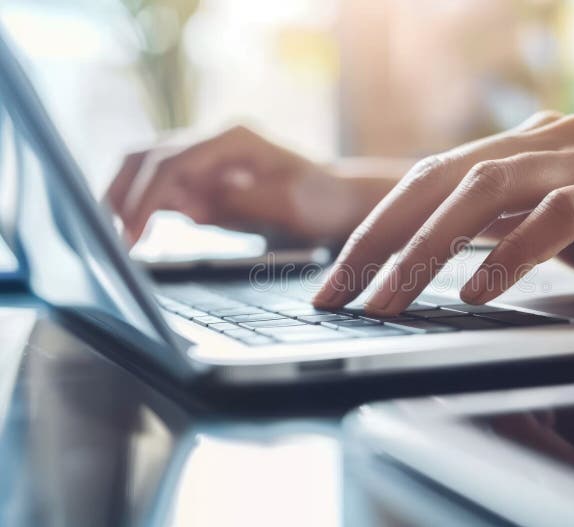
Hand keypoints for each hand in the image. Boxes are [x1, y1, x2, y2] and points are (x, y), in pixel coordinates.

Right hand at [106, 126, 378, 243]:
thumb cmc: (321, 200)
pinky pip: (162, 190)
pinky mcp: (204, 182)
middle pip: (146, 156)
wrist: (337, 202)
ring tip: (116, 238)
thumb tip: (192, 201)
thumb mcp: (291, 203)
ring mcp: (205, 160)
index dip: (147, 197)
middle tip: (109, 235)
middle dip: (122, 192)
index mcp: (233, 139)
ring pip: (146, 170)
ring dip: (126, 199)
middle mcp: (212, 143)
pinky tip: (137, 235)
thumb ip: (242, 199)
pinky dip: (144, 209)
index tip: (133, 231)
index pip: (173, 161)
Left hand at [313, 111, 573, 314]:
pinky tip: (476, 293)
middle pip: (440, 180)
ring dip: (427, 249)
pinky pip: (554, 218)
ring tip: (390, 299)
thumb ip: (500, 223)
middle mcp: (548, 140)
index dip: (375, 230)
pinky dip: (509, 254)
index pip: (428, 180)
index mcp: (524, 146)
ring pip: (485, 190)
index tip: (337, 282)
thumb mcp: (553, 225)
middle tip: (339, 293)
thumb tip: (432, 252)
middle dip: (381, 240)